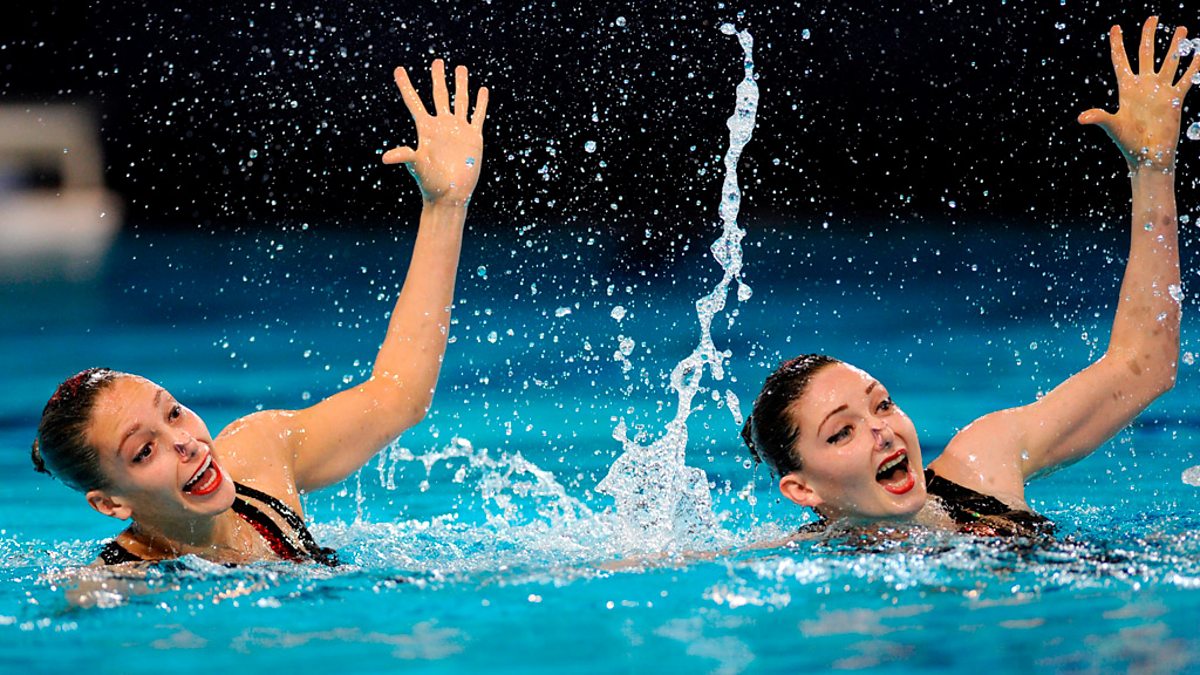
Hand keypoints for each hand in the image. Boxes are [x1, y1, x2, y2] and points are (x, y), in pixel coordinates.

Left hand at [383, 60, 488, 204]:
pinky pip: (477, 115)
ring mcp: (458, 130)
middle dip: (438, 78)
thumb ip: (405, 157)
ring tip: (461, 68)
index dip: (405, 85)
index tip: (398, 70)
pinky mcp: (473, 137)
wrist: (451, 194)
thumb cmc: (431, 182)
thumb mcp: (417, 166)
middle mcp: (441, 126)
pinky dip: (480, 103)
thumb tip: (386, 158)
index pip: (413, 102)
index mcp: (425, 129)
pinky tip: (482, 90)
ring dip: (461, 84)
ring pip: (460, 101)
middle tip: (437, 61)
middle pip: (439, 95)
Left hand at [1078, 17, 1199, 171]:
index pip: (1120, 61)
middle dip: (1148, 36)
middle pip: (1146, 54)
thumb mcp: (1114, 127)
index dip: (1118, 44)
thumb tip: (1082, 118)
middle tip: (1153, 18)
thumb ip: (1100, 118)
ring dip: (1175, 46)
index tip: (1116, 27)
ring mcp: (1160, 91)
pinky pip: (1187, 78)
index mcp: (1126, 89)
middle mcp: (1144, 86)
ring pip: (1169, 62)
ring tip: (1182, 28)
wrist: (1149, 156)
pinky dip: (1195, 65)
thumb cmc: (1129, 143)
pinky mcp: (1175, 99)